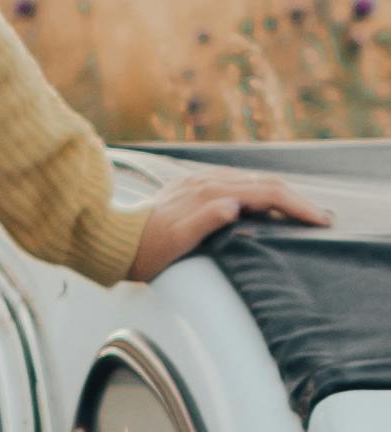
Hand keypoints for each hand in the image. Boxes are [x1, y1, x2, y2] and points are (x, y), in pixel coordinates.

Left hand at [123, 167, 331, 284]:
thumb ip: (205, 220)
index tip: (319, 219)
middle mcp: (206, 182)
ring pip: (251, 182)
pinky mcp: (192, 189)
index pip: (266, 192)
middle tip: (319, 217)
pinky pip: (234, 184)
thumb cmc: (145, 250)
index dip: (296, 205)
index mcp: (210, 193)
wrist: (112, 241)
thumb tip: (234, 204)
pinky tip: (261, 203)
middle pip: (264, 183)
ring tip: (299, 211)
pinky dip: (257, 193)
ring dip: (279, 195)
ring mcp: (199, 183)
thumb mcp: (175, 241)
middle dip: (296, 199)